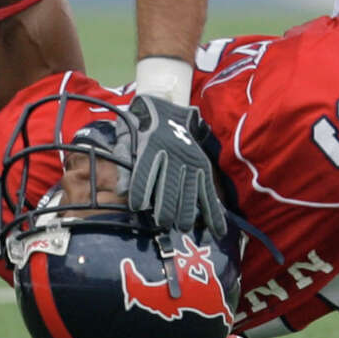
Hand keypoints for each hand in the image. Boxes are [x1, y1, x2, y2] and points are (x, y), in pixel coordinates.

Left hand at [126, 94, 225, 237]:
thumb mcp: (127, 136)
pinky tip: (217, 230)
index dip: (141, 189)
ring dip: (187, 210)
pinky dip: (213, 211)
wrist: (165, 107)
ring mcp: (190, 160)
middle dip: (167, 206)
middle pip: (170, 183)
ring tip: (182, 227)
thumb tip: (121, 190)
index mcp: (150, 145)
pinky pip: (208, 191)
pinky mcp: (202, 166)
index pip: (145, 170)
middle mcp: (173, 152)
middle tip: (163, 224)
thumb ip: (123, 160)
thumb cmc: (140, 126)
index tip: (137, 207)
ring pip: (190, 189)